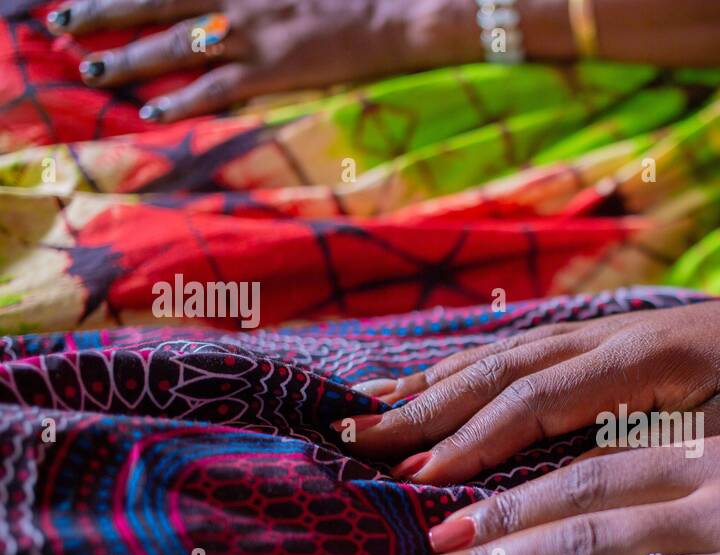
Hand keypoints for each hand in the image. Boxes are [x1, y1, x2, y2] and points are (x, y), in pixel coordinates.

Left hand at [50, 0, 474, 120]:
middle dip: (102, 14)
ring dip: (127, 58)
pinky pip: (217, 88)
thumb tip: (209, 1)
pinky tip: (153, 113)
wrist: (392, 16)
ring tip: (90, 71)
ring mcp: (251, 36)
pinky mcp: (274, 70)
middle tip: (61, 26)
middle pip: (152, 2)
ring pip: (174, 46)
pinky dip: (183, 101)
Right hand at [341, 268, 719, 483]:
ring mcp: (598, 329)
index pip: (538, 399)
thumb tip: (569, 490)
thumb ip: (657, 453)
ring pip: (499, 355)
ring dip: (432, 386)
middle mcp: (604, 334)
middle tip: (355, 443)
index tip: (423, 485)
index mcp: (639, 357)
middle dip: (426, 409)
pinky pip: (518, 350)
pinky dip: (466, 371)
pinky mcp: (600, 337)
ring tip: (366, 411)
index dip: (477, 442)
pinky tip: (429, 385)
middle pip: (499, 370)